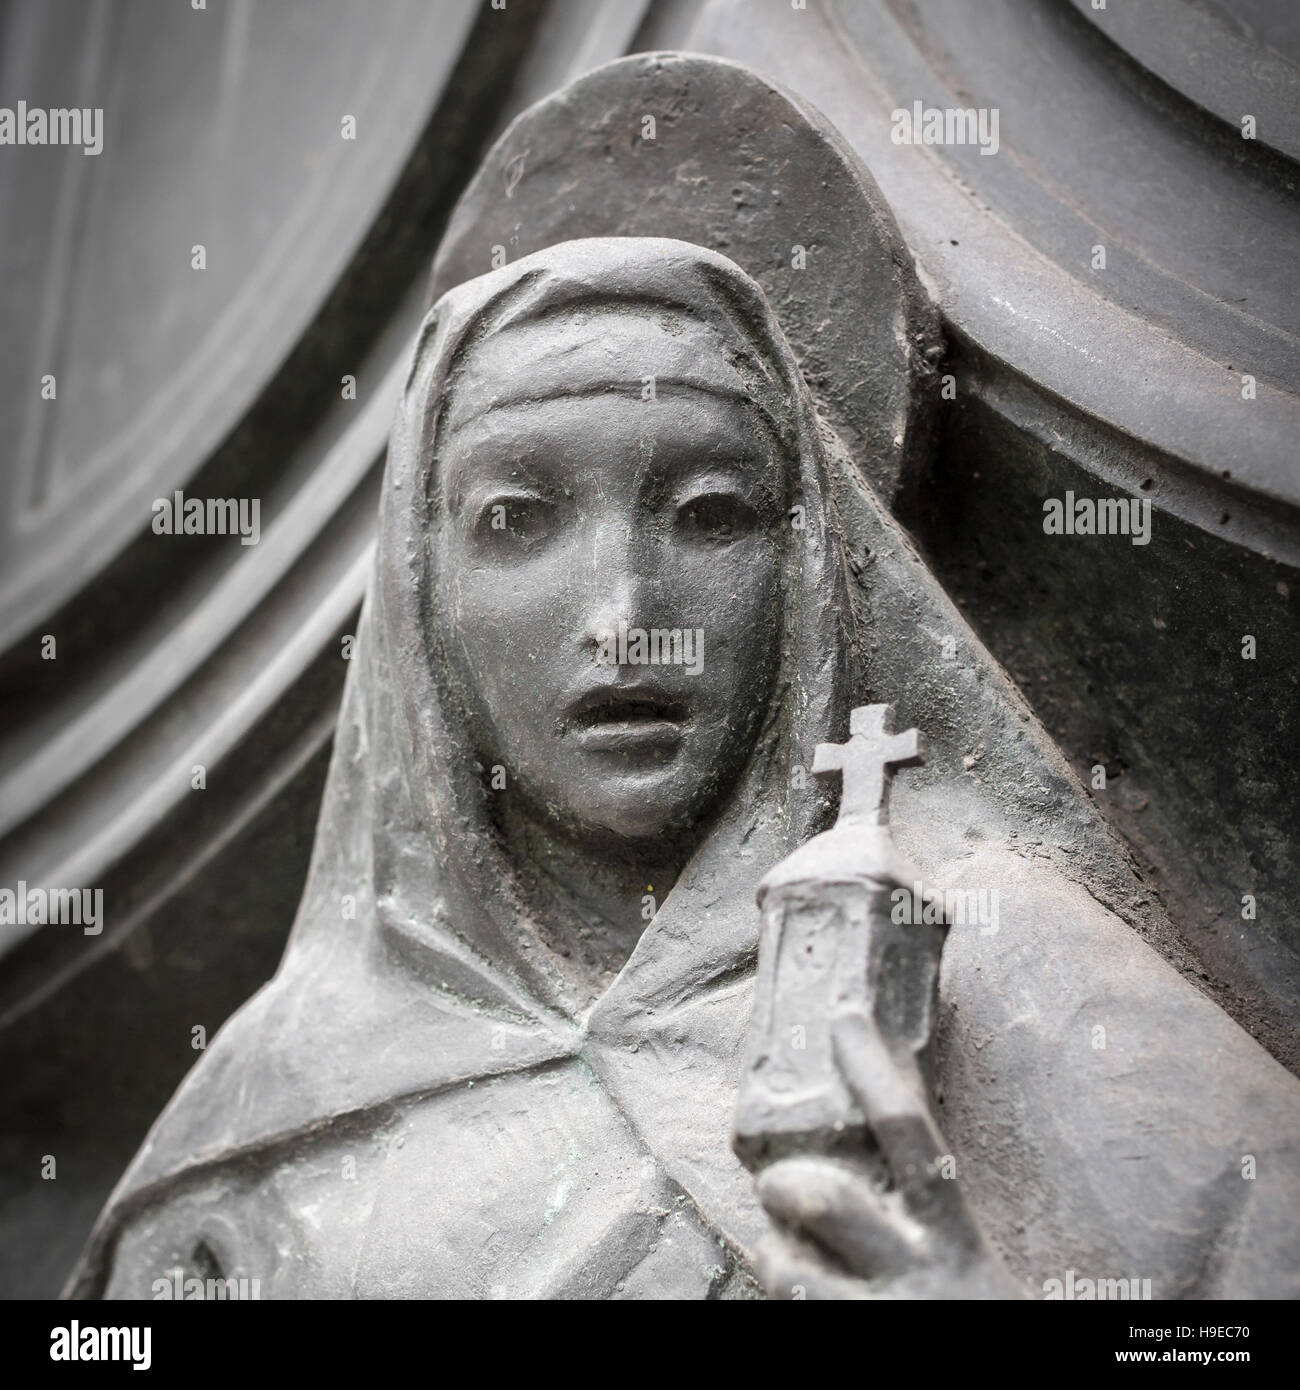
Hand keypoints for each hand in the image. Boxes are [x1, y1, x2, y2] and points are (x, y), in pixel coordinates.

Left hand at [754, 1009, 1023, 1299]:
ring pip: (785, 1265)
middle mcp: (916, 1274)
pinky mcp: (847, 1350)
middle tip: (778, 1185)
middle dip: (784, 1181)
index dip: (874, 1072)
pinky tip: (808, 1296)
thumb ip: (928, 1208)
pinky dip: (784, 1295)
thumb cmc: (978, 1316)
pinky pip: (788, 1312)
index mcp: (953, 1237)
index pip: (911, 1134)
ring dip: (773, 1254)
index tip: (843, 1017)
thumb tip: (870, 1144)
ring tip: (787, 1256)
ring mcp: (879, 1320)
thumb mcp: (968, 1257)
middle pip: (824, 1196)